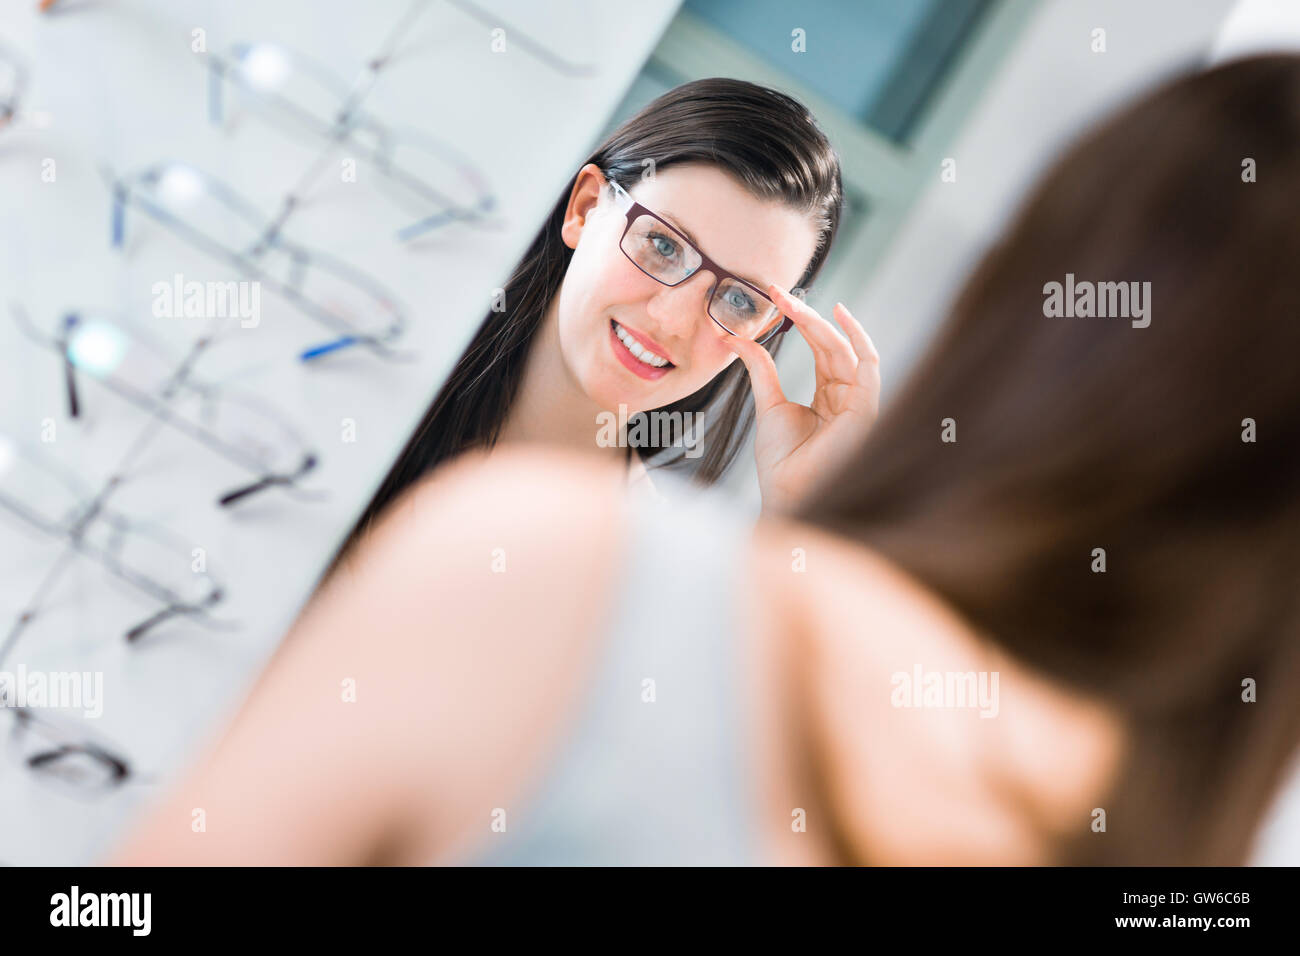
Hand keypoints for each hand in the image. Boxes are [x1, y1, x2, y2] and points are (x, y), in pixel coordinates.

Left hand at [724, 284, 880, 514]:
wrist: (786, 493)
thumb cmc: (781, 461)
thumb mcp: (768, 404)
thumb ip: (761, 369)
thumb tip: (737, 338)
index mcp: (828, 398)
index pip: (821, 350)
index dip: (802, 322)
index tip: (777, 298)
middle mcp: (847, 397)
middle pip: (832, 346)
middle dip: (807, 317)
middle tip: (779, 293)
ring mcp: (859, 403)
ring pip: (846, 350)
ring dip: (822, 322)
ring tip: (794, 303)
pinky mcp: (866, 409)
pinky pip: (870, 365)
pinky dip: (859, 338)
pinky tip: (840, 315)